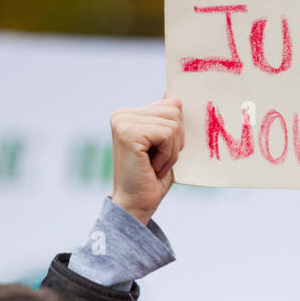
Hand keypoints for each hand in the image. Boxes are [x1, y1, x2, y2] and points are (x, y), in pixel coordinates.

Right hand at [109, 97, 183, 224]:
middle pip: (175, 110)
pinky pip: (167, 134)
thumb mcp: (163, 145)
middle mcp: (121, 114)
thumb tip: (174, 94)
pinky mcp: (128, 133)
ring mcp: (123, 122)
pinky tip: (152, 167)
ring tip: (155, 165)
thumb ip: (165, 120)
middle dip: (177, 140)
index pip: (171, 103)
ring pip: (173, 122)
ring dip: (172, 150)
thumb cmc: (151, 180)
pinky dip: (167, 155)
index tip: (161, 152)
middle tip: (159, 161)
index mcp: (128, 114)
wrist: (135, 206)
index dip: (177, 131)